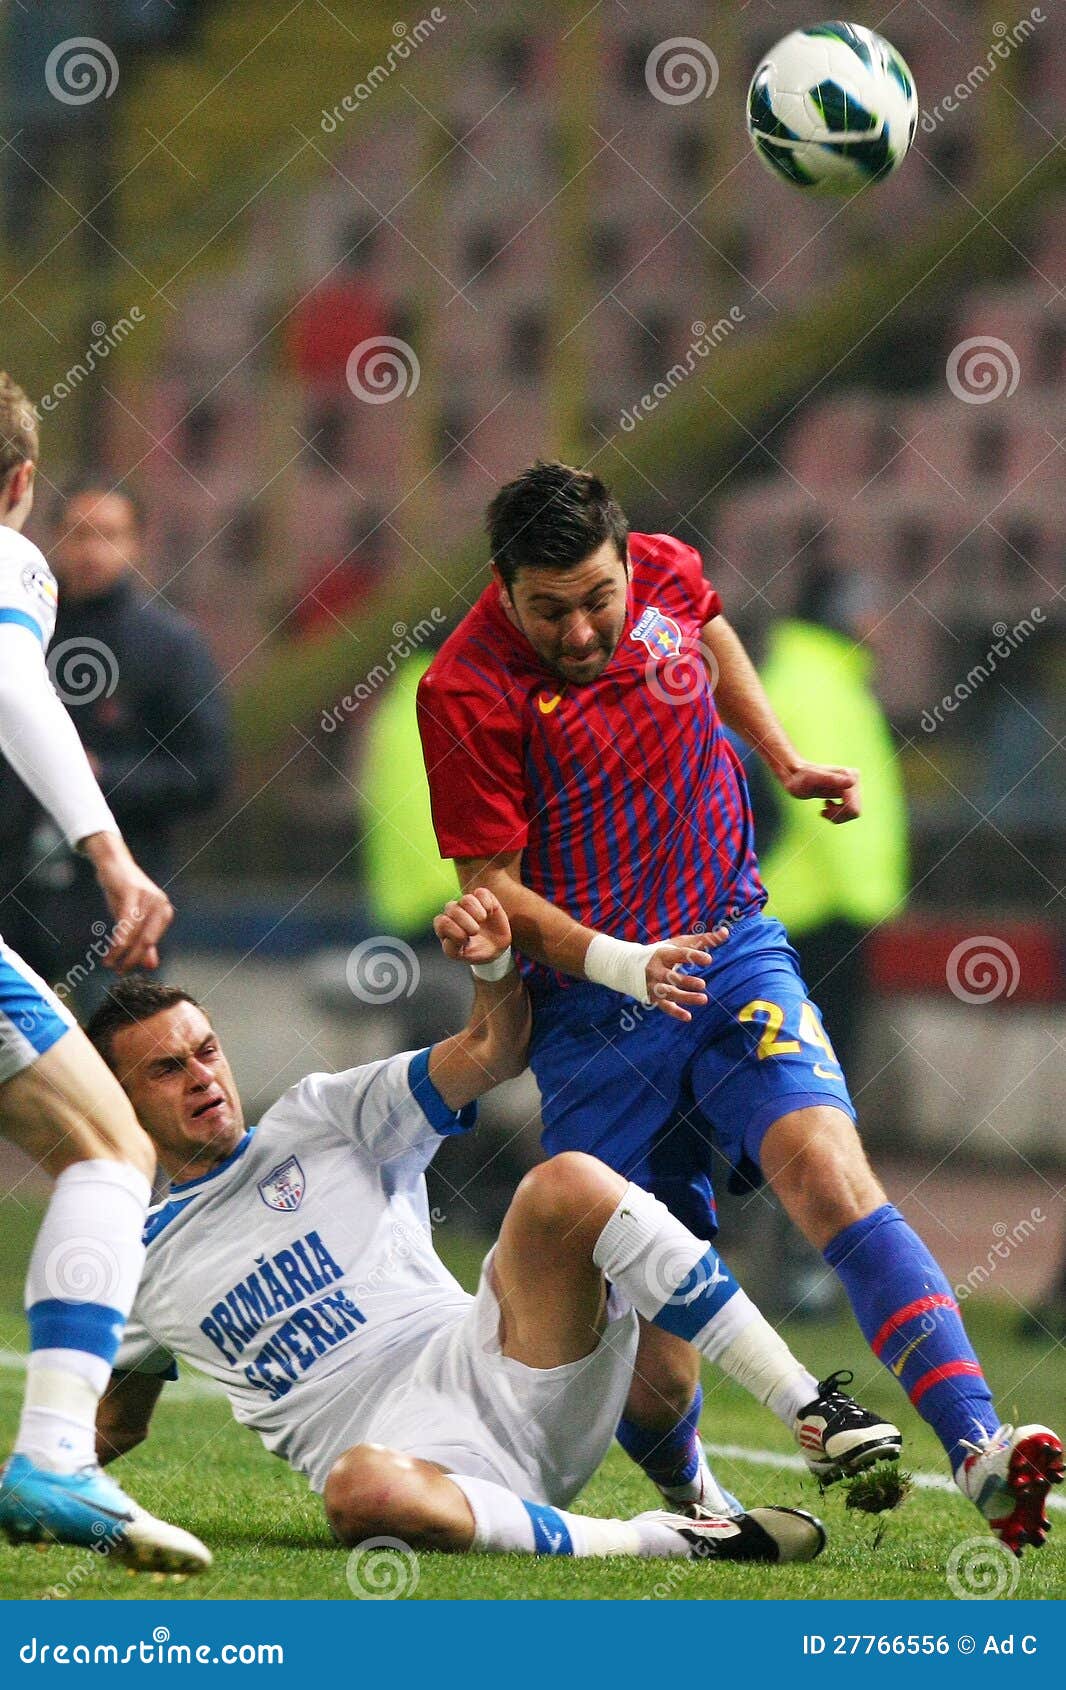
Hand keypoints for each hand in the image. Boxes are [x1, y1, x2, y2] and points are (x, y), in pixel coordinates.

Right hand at [81, 832, 173, 971]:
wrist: (113, 864)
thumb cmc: (124, 893)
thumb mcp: (134, 919)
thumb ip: (145, 942)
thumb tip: (151, 966)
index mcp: (164, 912)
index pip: (151, 943)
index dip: (138, 959)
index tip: (124, 971)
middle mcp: (160, 905)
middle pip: (146, 941)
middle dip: (131, 959)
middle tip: (117, 972)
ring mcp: (148, 898)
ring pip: (135, 933)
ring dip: (120, 952)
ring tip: (108, 963)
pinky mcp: (133, 892)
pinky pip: (127, 922)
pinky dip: (119, 938)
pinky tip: (113, 949)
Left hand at [434, 888, 511, 965]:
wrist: (495, 946)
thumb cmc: (475, 950)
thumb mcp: (461, 955)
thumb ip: (451, 949)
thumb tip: (448, 939)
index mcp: (444, 926)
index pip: (441, 922)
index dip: (454, 931)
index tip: (465, 941)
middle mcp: (453, 912)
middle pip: (451, 908)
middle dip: (465, 922)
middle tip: (475, 932)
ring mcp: (467, 904)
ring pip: (466, 899)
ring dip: (476, 912)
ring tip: (482, 920)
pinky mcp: (482, 897)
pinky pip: (481, 893)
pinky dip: (486, 903)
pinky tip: (490, 912)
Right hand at [646, 925, 729, 1021]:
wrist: (629, 966)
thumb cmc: (663, 953)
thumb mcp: (679, 944)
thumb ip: (703, 939)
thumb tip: (726, 932)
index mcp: (663, 954)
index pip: (678, 954)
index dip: (692, 956)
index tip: (708, 959)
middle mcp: (656, 970)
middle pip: (671, 977)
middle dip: (686, 981)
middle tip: (702, 984)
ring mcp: (653, 985)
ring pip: (669, 993)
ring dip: (685, 997)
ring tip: (704, 999)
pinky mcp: (653, 997)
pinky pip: (664, 1006)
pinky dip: (675, 1012)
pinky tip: (688, 1017)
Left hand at [781, 761, 860, 823]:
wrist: (796, 775)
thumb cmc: (800, 778)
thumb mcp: (811, 779)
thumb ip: (830, 779)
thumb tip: (852, 782)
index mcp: (850, 775)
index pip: (852, 807)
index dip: (838, 813)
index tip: (824, 805)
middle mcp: (855, 778)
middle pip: (855, 811)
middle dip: (838, 815)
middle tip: (823, 810)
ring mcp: (853, 785)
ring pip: (854, 813)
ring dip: (837, 815)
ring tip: (824, 808)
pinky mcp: (850, 791)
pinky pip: (851, 811)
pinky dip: (838, 813)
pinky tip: (827, 806)